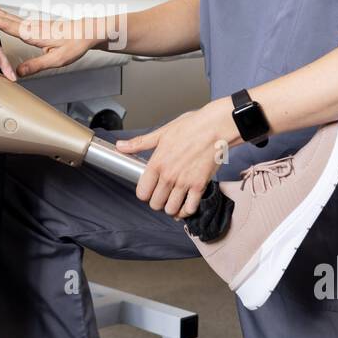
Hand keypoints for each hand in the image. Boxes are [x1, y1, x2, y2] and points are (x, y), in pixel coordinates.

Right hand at [0, 0, 98, 77]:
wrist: (86, 33)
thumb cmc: (74, 44)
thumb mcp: (58, 59)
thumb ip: (38, 65)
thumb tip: (19, 72)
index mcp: (31, 33)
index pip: (5, 24)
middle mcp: (28, 26)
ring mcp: (29, 24)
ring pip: (2, 14)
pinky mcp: (31, 25)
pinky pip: (8, 17)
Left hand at [116, 104, 226, 218]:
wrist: (216, 127)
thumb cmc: (192, 126)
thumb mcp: (162, 133)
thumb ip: (140, 143)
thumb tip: (121, 146)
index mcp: (157, 163)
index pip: (142, 192)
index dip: (144, 193)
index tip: (149, 190)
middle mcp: (169, 175)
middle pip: (155, 203)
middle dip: (157, 202)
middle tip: (161, 195)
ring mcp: (185, 182)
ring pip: (171, 209)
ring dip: (171, 208)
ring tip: (172, 201)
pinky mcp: (200, 186)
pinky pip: (190, 208)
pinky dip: (187, 211)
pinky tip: (186, 205)